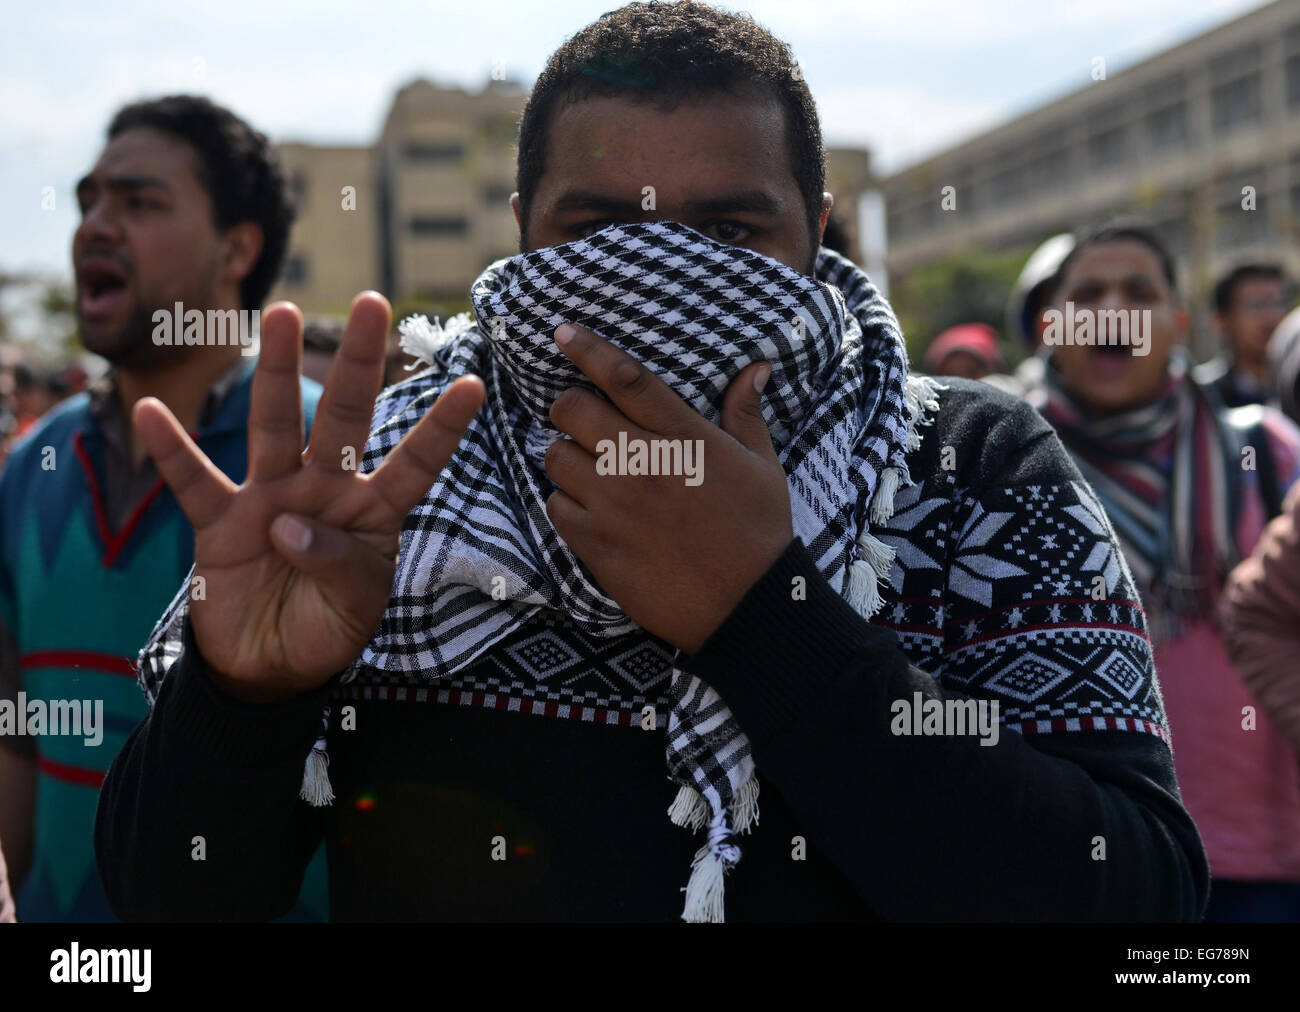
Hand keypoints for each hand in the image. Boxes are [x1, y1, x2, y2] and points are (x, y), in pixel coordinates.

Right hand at [133, 292, 484, 701]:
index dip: (442, 430)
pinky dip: (171, 450)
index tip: (474, 386)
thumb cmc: (328, 630)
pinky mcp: (220, 522)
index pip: (415, 463)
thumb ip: (337, 564)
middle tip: (372, 302)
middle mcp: (325, 491)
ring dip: (275, 370)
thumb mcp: (355, 606)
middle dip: (358, 363)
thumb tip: (288, 525)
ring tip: (280, 314)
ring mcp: (271, 500)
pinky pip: (194, 482)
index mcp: (373, 512)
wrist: (270, 670)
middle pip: (343, 417)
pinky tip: (151, 410)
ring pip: (274, 425)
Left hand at [544, 323, 792, 653]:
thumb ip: (746, 414)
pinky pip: (555, 506)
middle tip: (583, 420)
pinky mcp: (596, 544)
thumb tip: (755, 367)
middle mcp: (641, 464)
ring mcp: (613, 505)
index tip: (562, 331)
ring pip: (555, 457)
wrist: (748, 607)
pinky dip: (565, 503)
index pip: (624, 377)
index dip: (587, 349)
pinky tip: (588, 509)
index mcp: (682, 437)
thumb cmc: (759, 532)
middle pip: (572, 411)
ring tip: (588, 469)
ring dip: (566, 457)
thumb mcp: (763, 466)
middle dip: (569, 408)